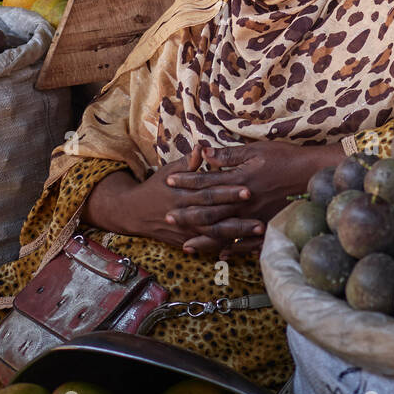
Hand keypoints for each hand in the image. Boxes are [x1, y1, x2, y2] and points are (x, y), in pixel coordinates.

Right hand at [82, 148, 255, 251]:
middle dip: (237, 219)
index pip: (208, 194)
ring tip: (259, 231)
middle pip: (214, 218)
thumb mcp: (169, 171)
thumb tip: (202, 147)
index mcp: (181, 194)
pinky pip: (207, 247)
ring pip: (213, 236)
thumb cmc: (155, 187)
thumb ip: (188, 162)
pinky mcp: (185, 243)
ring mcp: (184, 232)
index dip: (228, 192)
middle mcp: (183, 215)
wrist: (132, 213)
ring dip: (236, 235)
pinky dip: (225, 247)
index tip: (248, 190)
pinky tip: (244, 246)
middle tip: (261, 218)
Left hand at [166, 141, 344, 257]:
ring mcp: (255, 217)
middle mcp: (243, 202)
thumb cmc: (285, 158)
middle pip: (209, 211)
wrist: (312, 175)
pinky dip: (234, 250)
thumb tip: (204, 153)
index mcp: (238, 180)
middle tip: (167, 219)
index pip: (205, 181)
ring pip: (224, 232)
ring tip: (186, 246)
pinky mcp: (268, 226)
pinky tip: (222, 255)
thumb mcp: (256, 150)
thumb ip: (229, 155)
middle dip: (187, 215)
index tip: (168, 181)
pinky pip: (248, 243)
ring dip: (204, 239)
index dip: (186, 180)